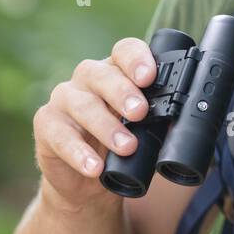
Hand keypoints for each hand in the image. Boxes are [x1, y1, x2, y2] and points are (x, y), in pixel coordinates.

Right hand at [32, 37, 158, 209]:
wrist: (86, 182)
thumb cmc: (119, 146)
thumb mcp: (143, 130)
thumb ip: (158, 119)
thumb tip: (187, 121)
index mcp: (116, 72)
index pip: (124, 51)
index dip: (136, 59)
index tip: (150, 77)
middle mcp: (87, 79)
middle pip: (101, 74)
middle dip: (123, 93)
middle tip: (140, 112)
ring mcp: (64, 99)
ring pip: (82, 104)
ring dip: (106, 126)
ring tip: (127, 147)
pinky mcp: (46, 125)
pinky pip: (60, 135)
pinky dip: (79, 153)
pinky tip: (94, 167)